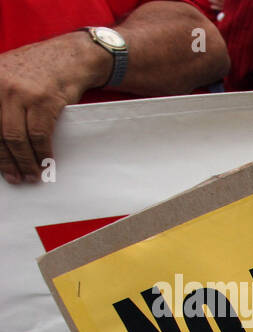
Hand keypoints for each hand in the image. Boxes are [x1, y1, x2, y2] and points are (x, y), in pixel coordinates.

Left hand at [0, 32, 107, 182]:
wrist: (70, 57)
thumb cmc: (39, 70)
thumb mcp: (6, 75)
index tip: (0, 167)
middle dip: (6, 161)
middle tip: (14, 177)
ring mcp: (20, 93)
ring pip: (16, 138)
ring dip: (24, 161)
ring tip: (31, 175)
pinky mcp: (43, 101)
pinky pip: (39, 135)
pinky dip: (42, 153)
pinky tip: (45, 161)